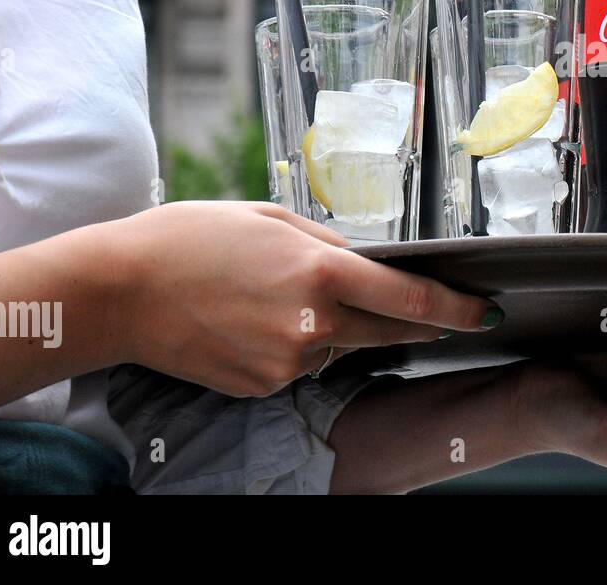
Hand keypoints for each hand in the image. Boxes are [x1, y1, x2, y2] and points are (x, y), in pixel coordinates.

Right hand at [110, 201, 501, 397]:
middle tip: (442, 312)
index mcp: (322, 272)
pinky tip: (257, 320)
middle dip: (419, 322)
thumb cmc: (191, 240)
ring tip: (282, 293)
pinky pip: (302, 363)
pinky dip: (297, 343)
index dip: (459, 309)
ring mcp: (289, 362)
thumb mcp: (271, 219)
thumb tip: (370, 263)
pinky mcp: (264, 386)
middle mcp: (314, 324)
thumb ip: (329, 244)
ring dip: (339, 325)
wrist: (119, 291)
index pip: (413, 299)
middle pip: (390, 329)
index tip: (487, 310)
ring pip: (341, 344)